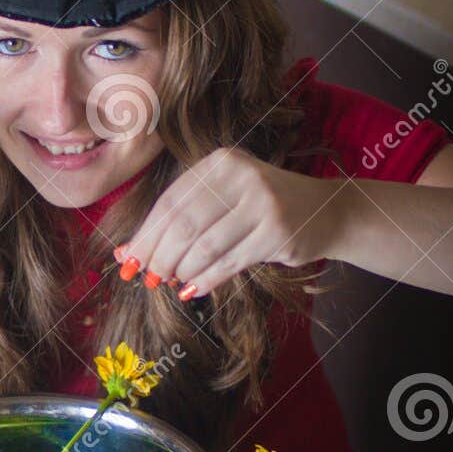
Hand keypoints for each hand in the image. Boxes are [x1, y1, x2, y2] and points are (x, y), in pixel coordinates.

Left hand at [115, 147, 349, 297]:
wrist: (325, 211)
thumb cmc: (262, 207)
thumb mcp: (224, 197)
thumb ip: (183, 218)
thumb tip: (128, 253)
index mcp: (220, 162)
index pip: (170, 201)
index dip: (145, 235)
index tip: (127, 261)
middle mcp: (241, 176)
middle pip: (183, 224)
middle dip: (159, 256)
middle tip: (149, 278)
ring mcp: (262, 203)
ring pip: (204, 246)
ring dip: (182, 270)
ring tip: (172, 282)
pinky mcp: (277, 233)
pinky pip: (228, 262)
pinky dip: (206, 280)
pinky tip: (193, 289)